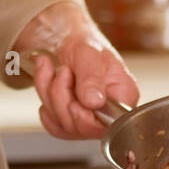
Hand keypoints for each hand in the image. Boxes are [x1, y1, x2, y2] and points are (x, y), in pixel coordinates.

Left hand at [21, 3, 139, 138]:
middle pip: (82, 128)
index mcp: (124, 98)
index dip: (86, 116)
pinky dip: (44, 100)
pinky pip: (52, 123)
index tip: (75, 96)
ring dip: (50, 93)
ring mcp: (90, 122)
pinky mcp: (72, 123)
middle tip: (63, 72)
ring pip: (63, 125)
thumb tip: (95, 102)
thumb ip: (92, 77)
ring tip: (55, 70)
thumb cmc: (85, 45)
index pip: (109, 125)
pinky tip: (49, 81)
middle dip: (62, 97)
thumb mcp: (89, 53)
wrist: (69, 41)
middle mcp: (110, 115)